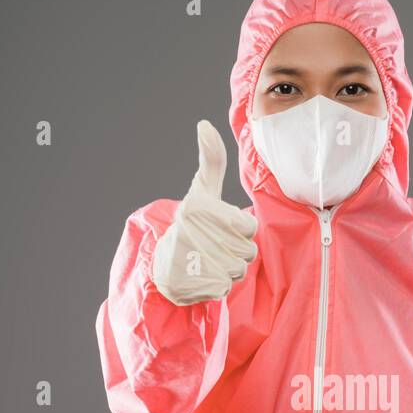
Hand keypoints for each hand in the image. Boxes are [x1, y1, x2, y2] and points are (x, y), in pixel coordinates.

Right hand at [152, 120, 258, 304]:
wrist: (162, 265)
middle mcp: (195, 233)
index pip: (250, 227)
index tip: (220, 228)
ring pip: (239, 271)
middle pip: (248, 251)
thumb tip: (204, 124)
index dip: (240, 230)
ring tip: (207, 261)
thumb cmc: (191, 224)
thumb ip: (211, 160)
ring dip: (228, 269)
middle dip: (236, 252)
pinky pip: (226, 288)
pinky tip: (202, 276)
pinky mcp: (193, 285)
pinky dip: (217, 286)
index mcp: (201, 209)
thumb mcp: (202, 191)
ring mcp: (193, 260)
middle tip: (213, 247)